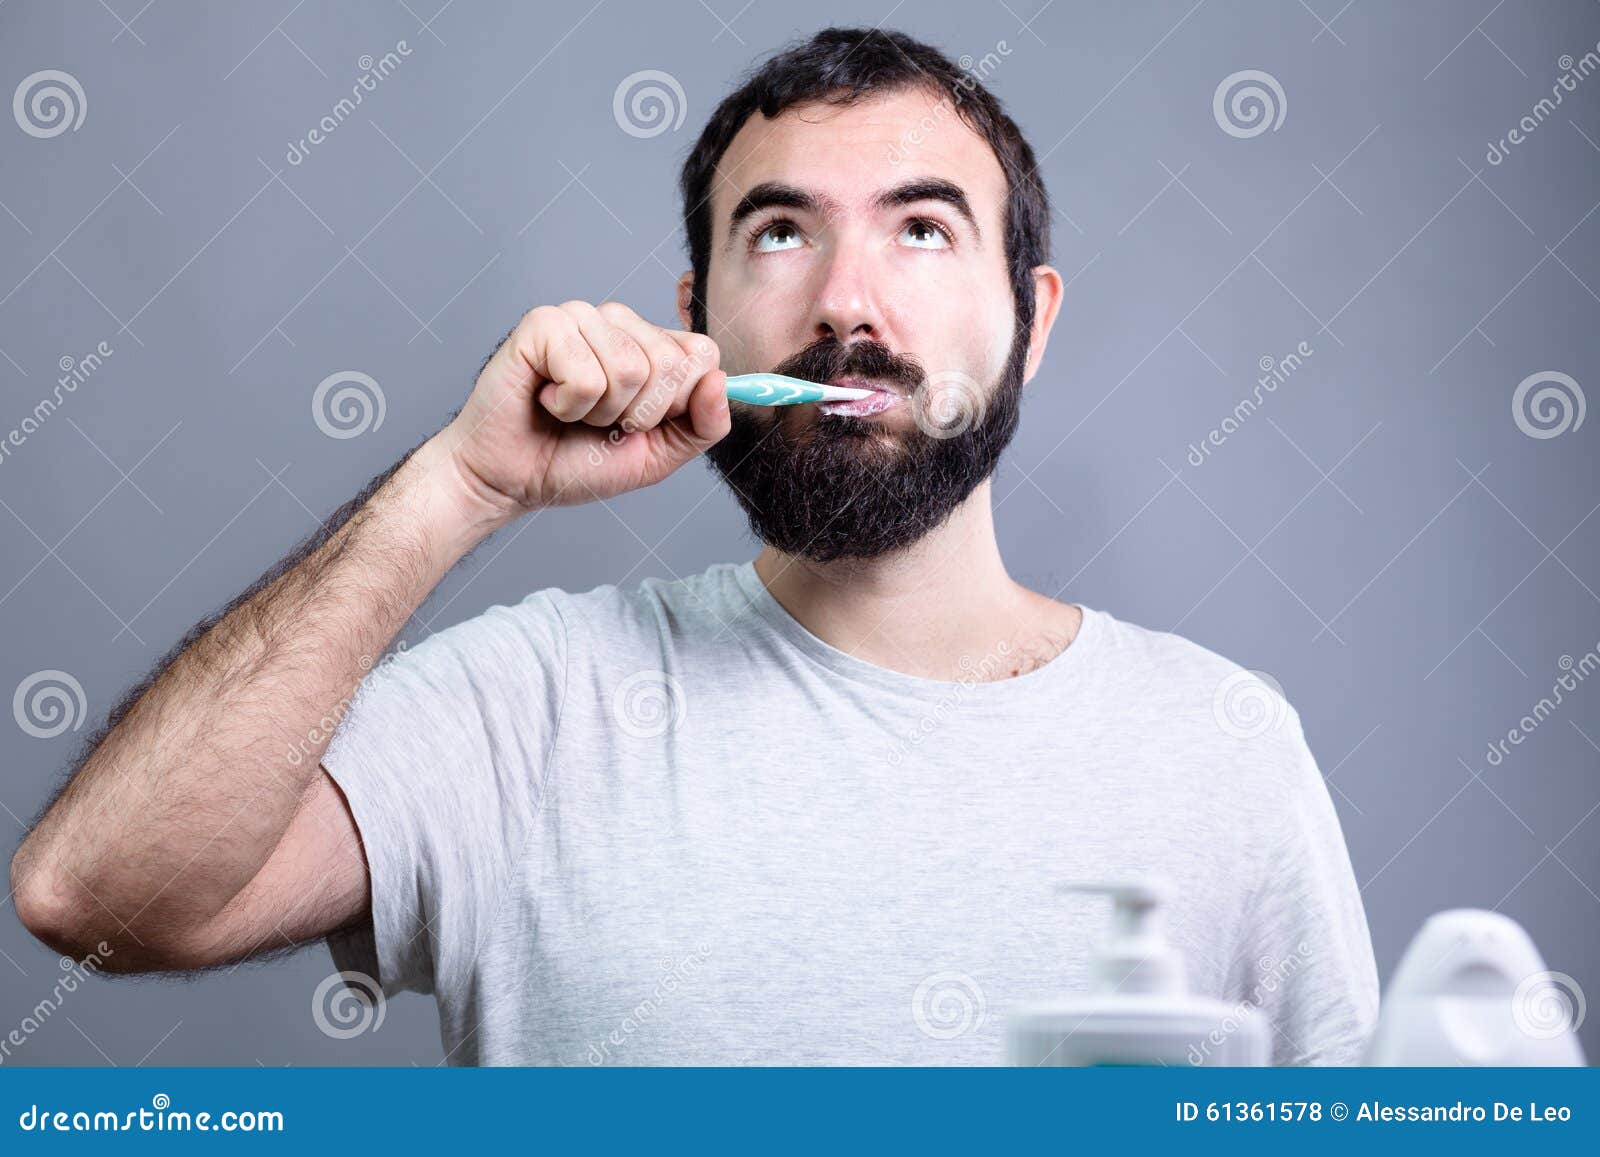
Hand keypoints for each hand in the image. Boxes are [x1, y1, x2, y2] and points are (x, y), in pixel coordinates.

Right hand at [436, 301, 729, 523]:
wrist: (513, 480)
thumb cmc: (577, 462)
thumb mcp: (658, 456)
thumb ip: (703, 425)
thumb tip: (720, 380)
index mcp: (651, 345)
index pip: (703, 354)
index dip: (678, 404)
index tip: (642, 423)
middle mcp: (619, 323)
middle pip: (670, 363)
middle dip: (638, 415)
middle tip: (599, 422)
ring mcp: (581, 317)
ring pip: (629, 368)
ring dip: (600, 412)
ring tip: (572, 412)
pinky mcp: (544, 324)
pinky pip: (586, 374)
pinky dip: (569, 405)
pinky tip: (547, 400)